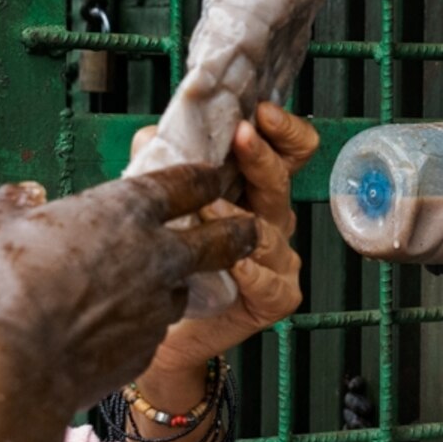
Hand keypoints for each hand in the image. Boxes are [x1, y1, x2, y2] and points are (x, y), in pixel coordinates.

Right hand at [0, 165, 255, 414]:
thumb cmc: (0, 292)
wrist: (15, 372)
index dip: (206, 177)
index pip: (187, 184)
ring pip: (183, 288)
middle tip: (250, 227)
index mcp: (125, 212)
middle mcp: (157, 257)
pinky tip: (112, 328)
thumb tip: (23, 198)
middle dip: (241, 230)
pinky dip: (140, 324)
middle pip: (222, 239)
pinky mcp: (149, 348)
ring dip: (176, 282)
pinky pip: (152, 329)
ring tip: (157, 283)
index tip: (217, 176)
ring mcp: (158, 307)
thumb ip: (12, 203)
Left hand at [138, 102, 318, 370]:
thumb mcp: (164, 202)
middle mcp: (272, 219)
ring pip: (271, 229)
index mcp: (254, 189)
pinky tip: (234, 264)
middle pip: (283, 178)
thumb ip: (162, 161)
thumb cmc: (168, 262)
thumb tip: (153, 133)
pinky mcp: (278, 296)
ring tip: (209, 207)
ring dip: (238, 215)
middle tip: (242, 137)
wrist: (164, 329)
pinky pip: (269, 279)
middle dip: (261, 155)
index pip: (289, 150)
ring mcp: (279, 258)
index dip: (284, 129)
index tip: (262, 112)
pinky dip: (250, 270)